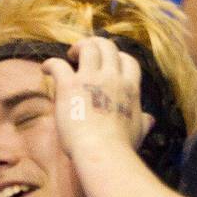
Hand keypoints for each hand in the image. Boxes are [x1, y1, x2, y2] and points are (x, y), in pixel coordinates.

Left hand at [41, 37, 154, 160]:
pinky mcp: (70, 85)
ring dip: (78, 47)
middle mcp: (112, 78)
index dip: (118, 57)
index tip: (110, 63)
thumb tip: (150, 120)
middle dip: (97, 44)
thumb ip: (143, 122)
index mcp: (129, 88)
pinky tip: (46, 70)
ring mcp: (91, 79)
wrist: (103, 152)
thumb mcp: (138, 132)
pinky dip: (50, 64)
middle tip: (86, 52)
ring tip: (71, 55)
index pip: (128, 60)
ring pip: (87, 47)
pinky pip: (58, 64)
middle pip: (108, 46)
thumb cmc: (121, 147)